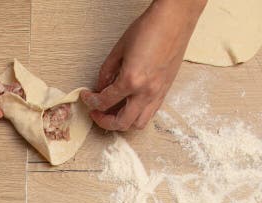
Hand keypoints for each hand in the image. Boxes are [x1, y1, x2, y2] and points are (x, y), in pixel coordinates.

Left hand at [81, 0, 206, 130]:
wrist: (174, 20)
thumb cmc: (150, 28)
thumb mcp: (119, 49)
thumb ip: (107, 71)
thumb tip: (100, 86)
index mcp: (132, 80)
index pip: (105, 101)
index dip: (91, 101)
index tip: (87, 96)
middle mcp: (146, 92)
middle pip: (122, 122)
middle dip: (105, 121)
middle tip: (97, 111)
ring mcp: (158, 93)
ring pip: (139, 123)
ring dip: (123, 122)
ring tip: (113, 112)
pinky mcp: (165, 91)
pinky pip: (150, 113)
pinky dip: (137, 114)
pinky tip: (130, 105)